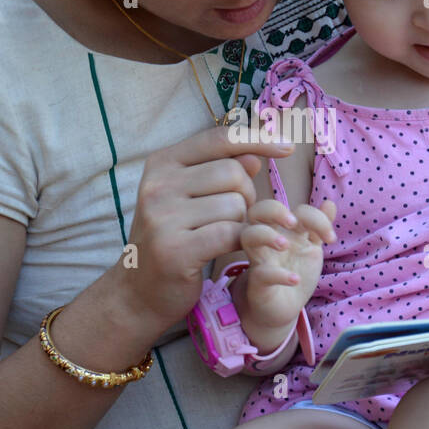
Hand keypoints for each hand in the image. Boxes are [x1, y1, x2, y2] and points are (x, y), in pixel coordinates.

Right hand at [115, 125, 296, 331]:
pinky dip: (243, 241)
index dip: (258, 139)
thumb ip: (222, 171)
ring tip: (224, 236)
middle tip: (235, 217)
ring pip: (236, 205)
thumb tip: (256, 154)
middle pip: (233, 173)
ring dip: (242, 223)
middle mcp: (157, 186)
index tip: (288, 146)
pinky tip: (236, 249)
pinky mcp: (175, 250)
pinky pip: (231, 234)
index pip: (220, 138)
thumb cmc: (173, 237)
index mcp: (161, 164)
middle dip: (247, 195)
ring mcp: (162, 218)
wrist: (139, 291)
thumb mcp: (191, 197)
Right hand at [237, 198, 337, 332]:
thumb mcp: (311, 249)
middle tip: (294, 224)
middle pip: (258, 210)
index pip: (295, 210)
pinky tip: (295, 279)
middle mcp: (268, 241)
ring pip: (248, 235)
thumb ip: (318, 227)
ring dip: (267, 235)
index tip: (330, 239)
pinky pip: (260, 273)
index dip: (315, 216)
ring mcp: (260, 260)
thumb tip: (329, 203)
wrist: (282, 308)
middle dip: (275, 210)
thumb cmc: (293, 272)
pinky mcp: (257, 283)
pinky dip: (278, 275)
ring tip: (286, 245)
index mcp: (284, 231)